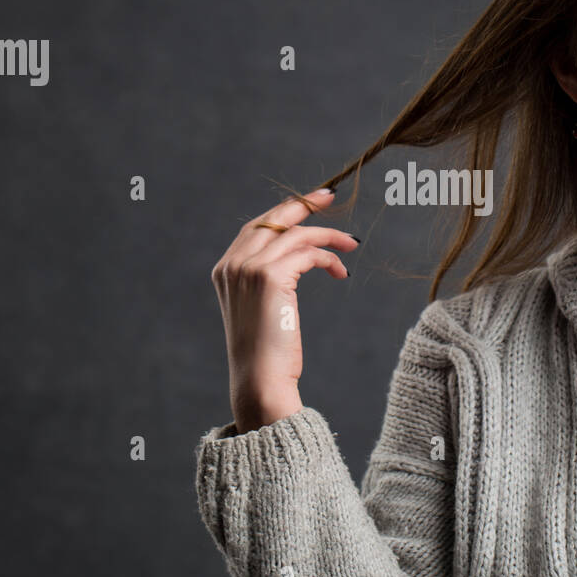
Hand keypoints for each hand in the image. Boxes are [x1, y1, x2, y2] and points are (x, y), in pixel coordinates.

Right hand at [211, 188, 358, 434]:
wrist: (259, 380)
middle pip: (273, 219)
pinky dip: (329, 258)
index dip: (284, 213)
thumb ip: (266, 280)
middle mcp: (233, 264)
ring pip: (296, 234)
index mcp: (225, 269)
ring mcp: (249, 268)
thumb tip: (297, 258)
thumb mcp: (259, 308)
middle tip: (329, 196)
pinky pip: (308, 253)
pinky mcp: (270, 276)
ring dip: (328, 236)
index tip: (309, 204)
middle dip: (303, 204)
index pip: (257, 228)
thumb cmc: (265, 353)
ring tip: (351, 243)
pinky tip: (341, 272)